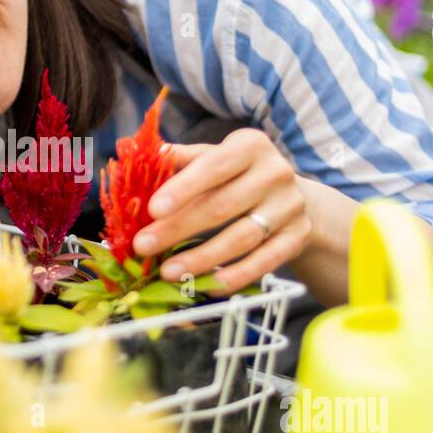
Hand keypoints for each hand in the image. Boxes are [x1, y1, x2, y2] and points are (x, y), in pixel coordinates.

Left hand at [132, 129, 311, 292]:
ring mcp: (290, 207)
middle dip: (178, 229)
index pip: (213, 166)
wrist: (293, 197)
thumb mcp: (214, 158)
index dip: (182, 188)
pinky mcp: (297, 237)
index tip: (152, 210)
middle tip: (143, 247)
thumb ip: (180, 158)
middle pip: (222, 206)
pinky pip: (263, 262)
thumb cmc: (238, 176)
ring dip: (201, 259)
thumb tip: (136, 150)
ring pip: (242, 238)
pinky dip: (234, 277)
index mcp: (251, 146)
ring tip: (168, 272)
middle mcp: (275, 173)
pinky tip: (207, 287)